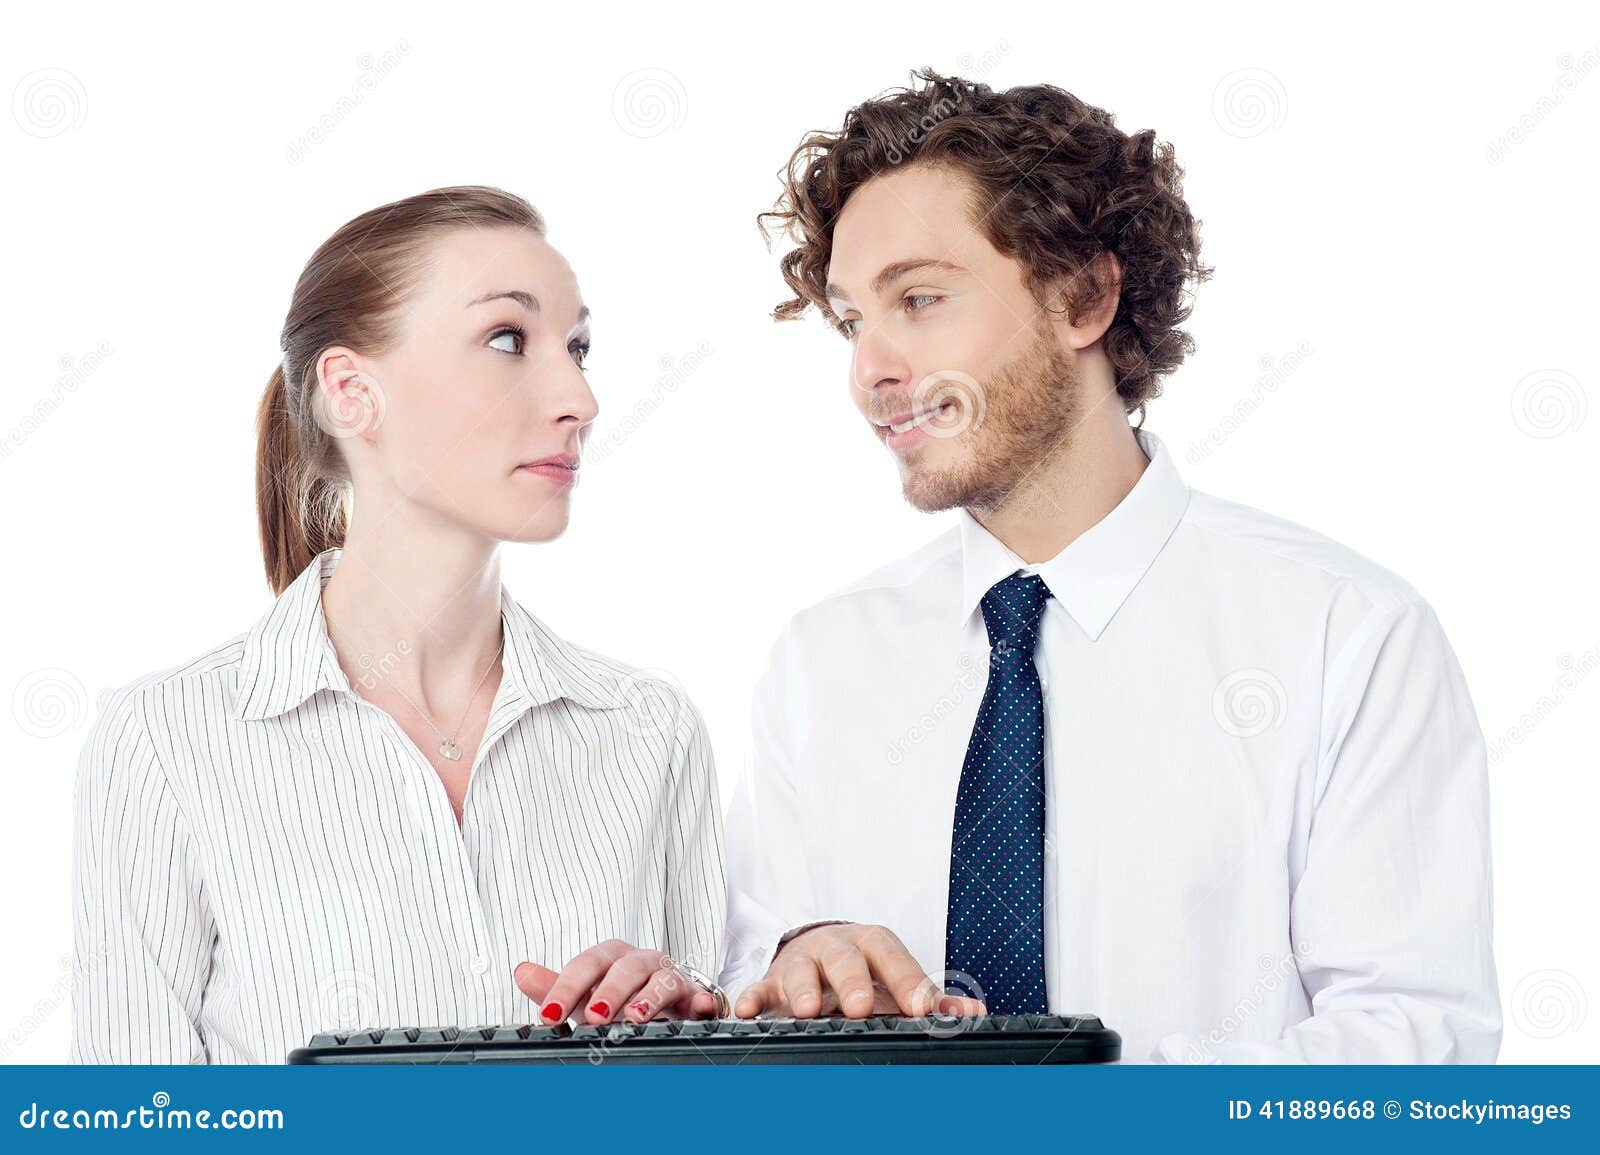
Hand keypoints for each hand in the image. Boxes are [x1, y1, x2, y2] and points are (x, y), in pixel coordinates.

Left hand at [513, 939, 720, 1024]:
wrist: (670, 1001)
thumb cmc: (624, 995)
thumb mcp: (587, 993)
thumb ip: (555, 986)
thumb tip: (520, 971)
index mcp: (612, 958)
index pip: (587, 964)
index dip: (567, 987)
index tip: (549, 1015)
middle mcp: (642, 962)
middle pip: (626, 968)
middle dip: (609, 991)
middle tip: (593, 1017)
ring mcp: (671, 976)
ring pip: (663, 979)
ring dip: (650, 997)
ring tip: (636, 1017)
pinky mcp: (696, 995)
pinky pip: (702, 994)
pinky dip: (702, 1001)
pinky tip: (699, 1008)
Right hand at [733, 922, 986, 1018]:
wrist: (817, 952)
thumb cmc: (864, 970)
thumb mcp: (895, 979)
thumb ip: (930, 998)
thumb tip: (971, 1014)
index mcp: (871, 945)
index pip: (891, 955)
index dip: (907, 979)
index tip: (921, 1007)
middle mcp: (835, 949)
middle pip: (844, 958)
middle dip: (852, 982)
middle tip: (860, 1007)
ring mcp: (800, 964)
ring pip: (799, 970)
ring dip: (803, 989)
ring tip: (809, 1010)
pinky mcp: (770, 983)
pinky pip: (759, 988)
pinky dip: (753, 999)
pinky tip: (748, 1011)